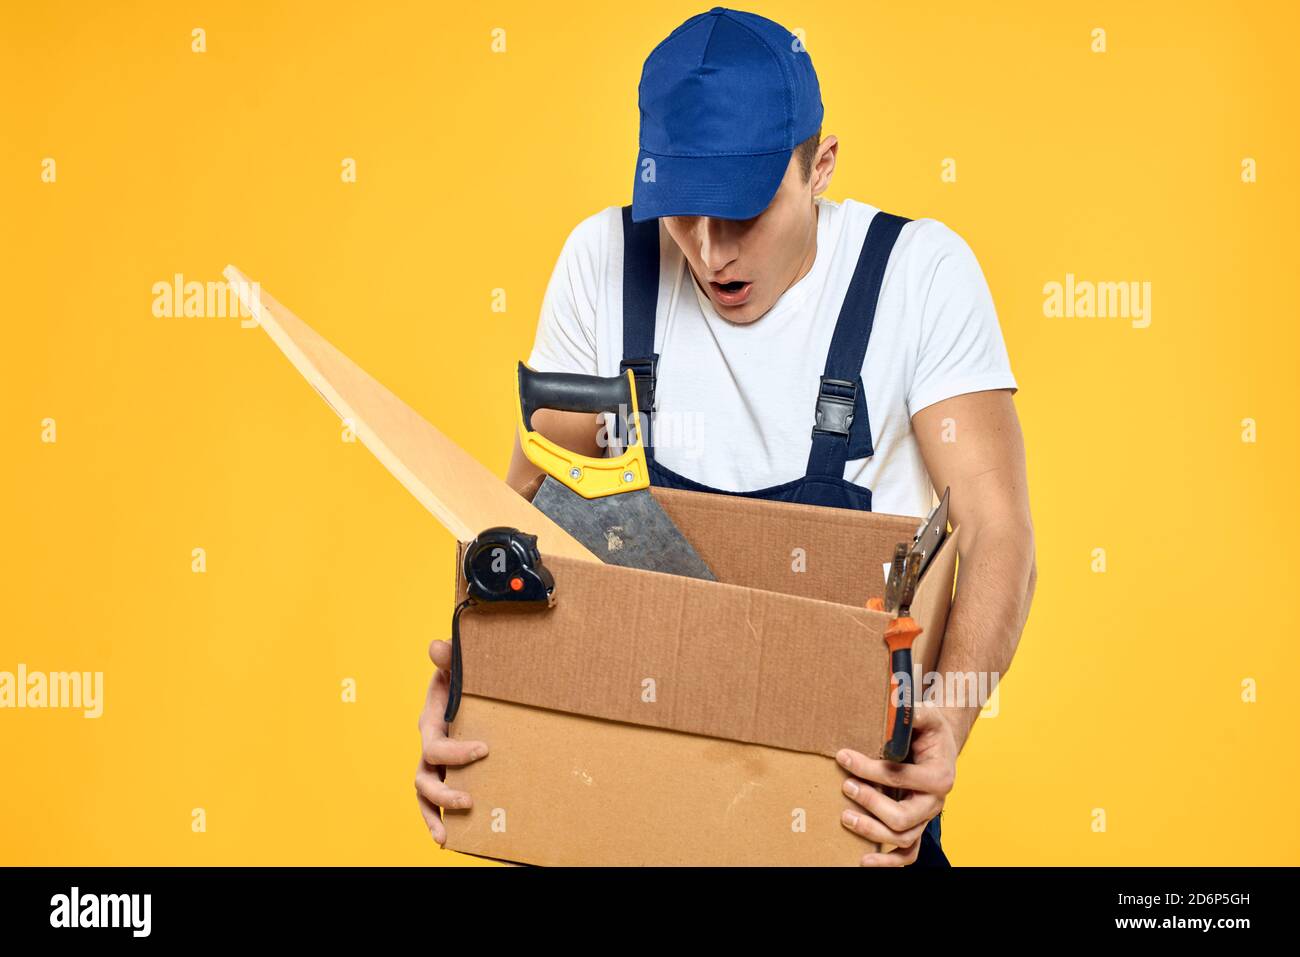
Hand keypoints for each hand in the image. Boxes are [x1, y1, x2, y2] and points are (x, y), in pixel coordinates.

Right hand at [415, 638, 488, 845]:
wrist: (469, 689)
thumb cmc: (463, 679)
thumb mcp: (457, 669)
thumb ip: (449, 659)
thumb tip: (437, 645)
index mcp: (431, 722)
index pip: (435, 745)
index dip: (456, 751)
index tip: (484, 750)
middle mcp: (428, 747)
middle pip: (424, 776)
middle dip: (444, 792)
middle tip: (470, 801)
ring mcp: (434, 764)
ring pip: (424, 794)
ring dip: (434, 815)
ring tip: (446, 835)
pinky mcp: (445, 774)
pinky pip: (432, 802)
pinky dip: (435, 821)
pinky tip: (447, 839)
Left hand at [835, 703, 956, 865]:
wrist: (939, 746)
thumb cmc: (929, 730)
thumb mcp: (925, 714)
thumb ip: (911, 711)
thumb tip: (894, 704)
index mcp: (940, 775)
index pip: (903, 777)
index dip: (871, 769)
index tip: (844, 756)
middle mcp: (935, 802)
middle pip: (903, 816)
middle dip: (871, 803)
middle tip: (846, 786)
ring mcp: (925, 819)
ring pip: (902, 838)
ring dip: (870, 831)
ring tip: (845, 816)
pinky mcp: (916, 828)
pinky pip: (906, 855)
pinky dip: (886, 863)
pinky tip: (862, 861)